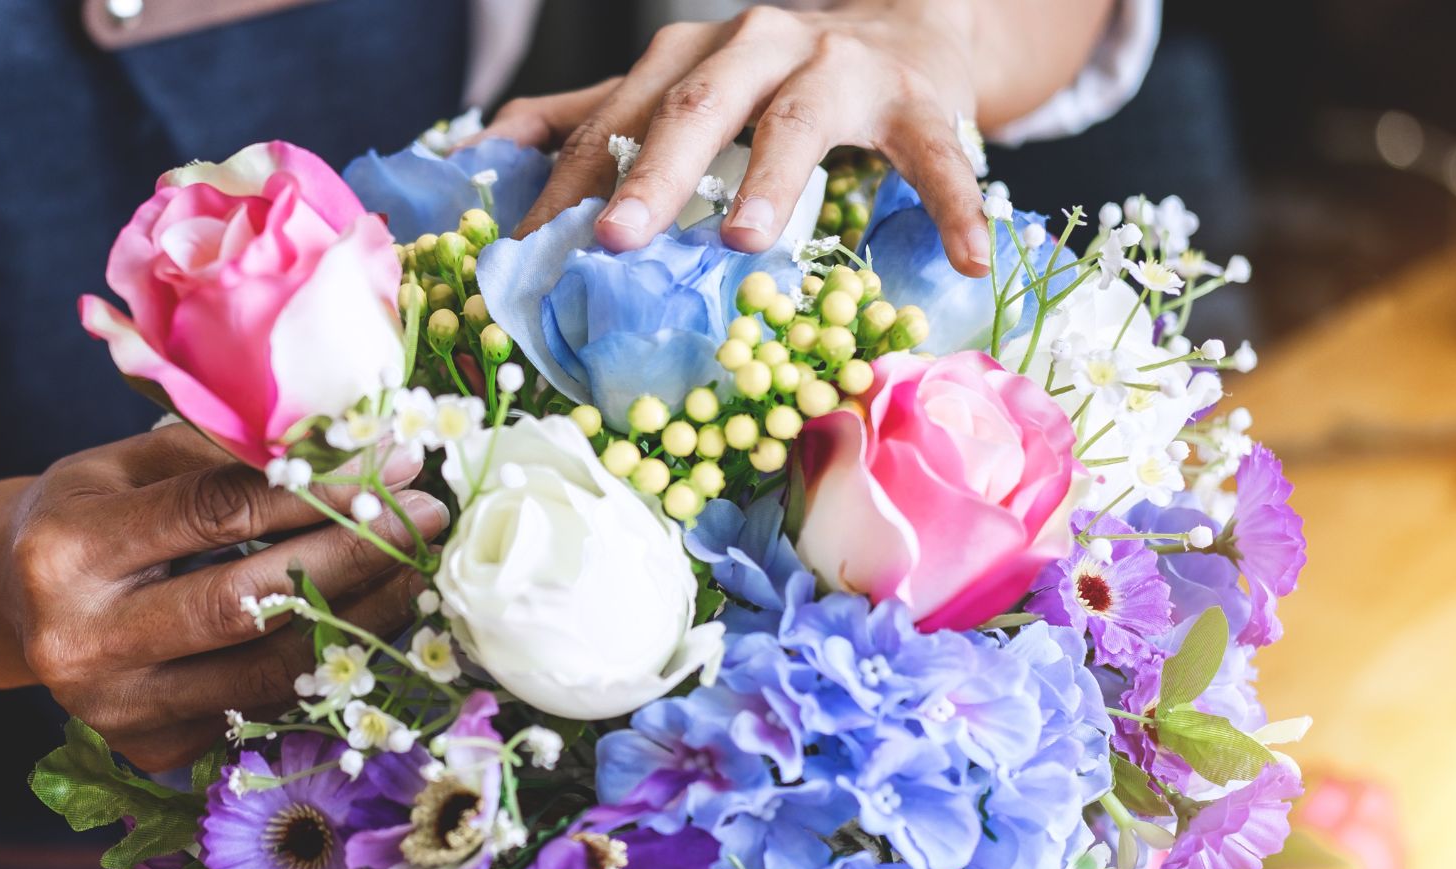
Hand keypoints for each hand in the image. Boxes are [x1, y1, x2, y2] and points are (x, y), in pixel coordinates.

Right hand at [3, 424, 447, 769]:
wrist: (12, 603)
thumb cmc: (88, 514)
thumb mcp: (127, 462)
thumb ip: (225, 454)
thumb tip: (356, 445)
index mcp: (67, 550)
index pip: (217, 513)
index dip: (317, 488)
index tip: (394, 464)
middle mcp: (81, 641)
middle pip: (247, 602)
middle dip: (353, 557)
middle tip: (426, 520)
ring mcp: (116, 710)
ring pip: (267, 670)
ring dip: (360, 621)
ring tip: (418, 573)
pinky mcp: (151, 750)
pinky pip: (262, 708)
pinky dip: (325, 665)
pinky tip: (373, 625)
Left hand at [486, 1, 1109, 273]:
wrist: (906, 23)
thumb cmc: (777, 78)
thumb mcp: (684, 84)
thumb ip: (595, 113)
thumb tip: (488, 146)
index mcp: (693, 53)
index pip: (620, 117)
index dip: (571, 182)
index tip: (528, 250)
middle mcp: (761, 46)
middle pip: (697, 104)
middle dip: (652, 171)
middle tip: (614, 239)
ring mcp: (845, 69)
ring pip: (801, 119)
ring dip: (772, 178)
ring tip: (743, 240)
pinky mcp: (922, 103)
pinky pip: (938, 158)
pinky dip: (952, 207)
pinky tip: (968, 259)